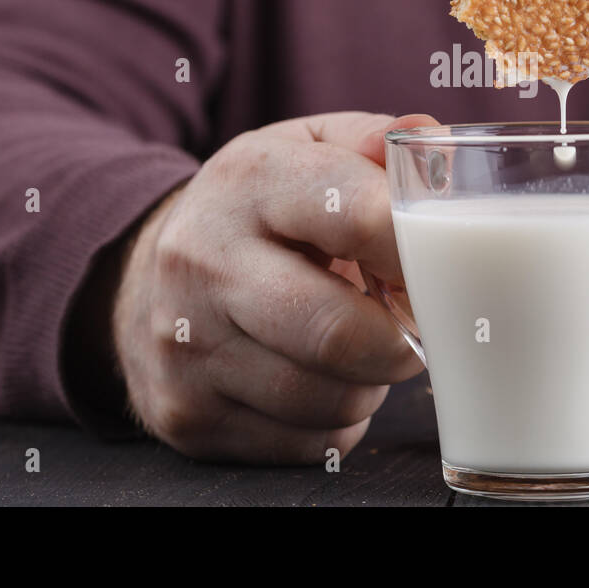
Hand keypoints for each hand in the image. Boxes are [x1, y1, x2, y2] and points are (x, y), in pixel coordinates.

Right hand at [111, 111, 431, 462]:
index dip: (424, 251)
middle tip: (414, 325)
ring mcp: (188, 348)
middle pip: (341, 333)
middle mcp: (204, 262)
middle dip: (403, 341)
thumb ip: (378, 143)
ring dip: (371, 383)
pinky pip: (309, 444)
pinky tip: (321, 379)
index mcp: (248, 181)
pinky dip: (338, 420)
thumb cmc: (260, 211)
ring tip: (359, 345)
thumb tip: (440, 151)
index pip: (360, 217)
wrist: (143, 277)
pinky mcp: (187, 416)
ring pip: (331, 399)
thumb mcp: (308, 150)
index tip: (445, 268)